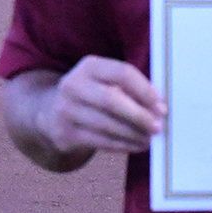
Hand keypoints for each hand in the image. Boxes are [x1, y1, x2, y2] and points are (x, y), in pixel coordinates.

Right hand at [36, 56, 166, 154]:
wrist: (50, 111)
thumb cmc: (92, 94)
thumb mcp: (103, 80)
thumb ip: (128, 88)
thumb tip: (158, 108)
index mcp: (90, 66)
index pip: (122, 74)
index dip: (145, 91)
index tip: (161, 106)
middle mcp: (74, 85)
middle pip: (112, 100)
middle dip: (139, 115)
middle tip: (158, 126)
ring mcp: (66, 110)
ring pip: (106, 125)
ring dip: (132, 134)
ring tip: (149, 138)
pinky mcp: (65, 133)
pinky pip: (99, 141)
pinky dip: (122, 145)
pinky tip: (136, 145)